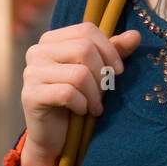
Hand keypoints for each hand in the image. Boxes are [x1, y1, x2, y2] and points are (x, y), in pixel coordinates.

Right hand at [21, 22, 141, 162]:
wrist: (55, 136)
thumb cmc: (79, 99)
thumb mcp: (99, 73)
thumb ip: (115, 52)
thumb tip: (136, 35)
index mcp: (52, 39)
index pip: (87, 29)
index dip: (109, 49)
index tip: (118, 71)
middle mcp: (37, 51)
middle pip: (84, 49)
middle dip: (102, 74)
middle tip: (105, 92)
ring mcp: (30, 72)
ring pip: (79, 73)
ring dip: (94, 94)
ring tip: (95, 106)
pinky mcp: (30, 95)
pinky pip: (67, 94)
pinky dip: (82, 105)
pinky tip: (82, 112)